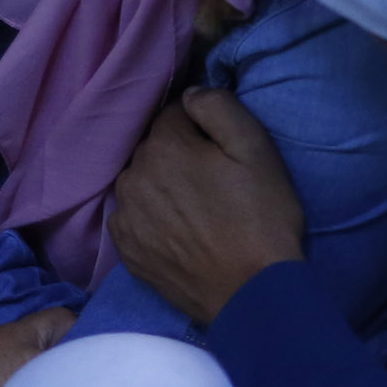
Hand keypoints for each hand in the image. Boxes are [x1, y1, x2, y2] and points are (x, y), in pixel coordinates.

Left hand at [110, 88, 304, 323]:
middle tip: (215, 183)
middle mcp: (132, 175)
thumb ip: (218, 106)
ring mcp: (125, 216)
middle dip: (179, 156)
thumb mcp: (256, 147)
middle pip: (155, 149)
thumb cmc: (261, 217)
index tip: (222, 151)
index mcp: (162, 145)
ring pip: (142, 183)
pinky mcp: (126, 251)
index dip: (201, 128)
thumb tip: (189, 94)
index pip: (174, 114)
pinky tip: (180, 231)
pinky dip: (152, 218)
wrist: (252, 292)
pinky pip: (134, 217)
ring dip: (162, 186)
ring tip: (199, 211)